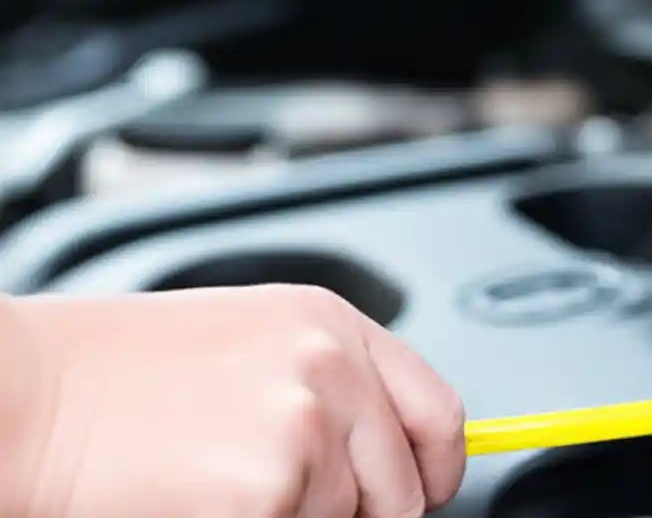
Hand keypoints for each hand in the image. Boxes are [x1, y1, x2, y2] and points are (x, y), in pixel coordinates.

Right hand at [0, 285, 464, 517]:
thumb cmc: (116, 374)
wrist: (28, 395)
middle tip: (291, 502)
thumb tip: (382, 452)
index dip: (437, 469)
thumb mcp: (252, 346)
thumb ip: (330, 387)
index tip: (424, 491)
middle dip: (364, 514)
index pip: (440, 413)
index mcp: (331, 323)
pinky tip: (201, 499)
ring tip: (221, 482)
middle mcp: (332, 365)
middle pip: (406, 488)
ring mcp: (306, 424)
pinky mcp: (271, 487)